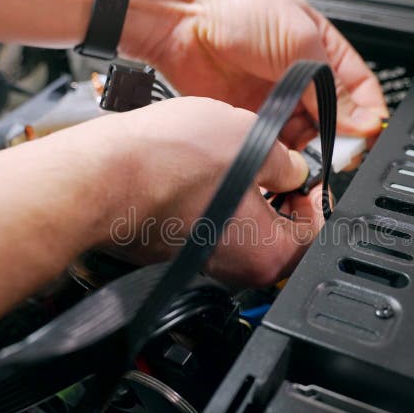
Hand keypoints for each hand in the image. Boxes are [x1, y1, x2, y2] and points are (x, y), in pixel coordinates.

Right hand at [94, 97, 324, 285]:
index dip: (314, 196)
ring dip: (240, 197)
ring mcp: (201, 267)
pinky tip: (194, 174)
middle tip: (265, 163)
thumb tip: (294, 169)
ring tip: (225, 160)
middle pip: (276, 235)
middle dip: (275, 196)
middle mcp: (236, 272)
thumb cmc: (167, 162)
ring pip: (238, 232)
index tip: (302, 176)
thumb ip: (287, 161)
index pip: (315, 233)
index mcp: (267, 254)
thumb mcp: (253, 140)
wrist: (99, 176)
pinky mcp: (172, 256)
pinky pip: (205, 231)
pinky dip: (209, 205)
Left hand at [123, 0, 387, 147]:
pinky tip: (280, 152)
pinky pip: (273, 143)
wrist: (184, 16)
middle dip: (339, 140)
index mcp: (324, 52)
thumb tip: (362, 122)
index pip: (360, 93)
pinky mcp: (250, 117)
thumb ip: (332, 88)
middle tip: (336, 153)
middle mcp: (302, 79)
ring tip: (306, 153)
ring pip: (305, 138)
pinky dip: (279, 153)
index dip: (367, 118)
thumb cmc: (240, 5)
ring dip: (308, 150)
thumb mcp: (301, 42)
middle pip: (334, 122)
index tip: (366, 138)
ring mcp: (276, 100)